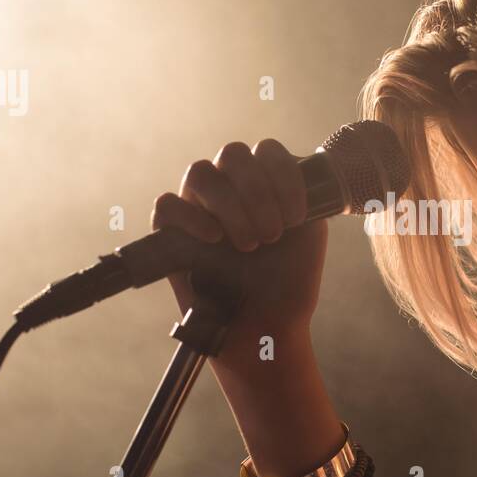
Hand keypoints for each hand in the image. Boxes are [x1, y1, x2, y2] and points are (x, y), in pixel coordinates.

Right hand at [150, 139, 327, 366]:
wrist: (265, 325)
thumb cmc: (287, 281)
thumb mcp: (309, 232)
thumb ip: (305, 193)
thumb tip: (293, 170)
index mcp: (263, 183)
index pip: (266, 150)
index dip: (283, 176)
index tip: (296, 217)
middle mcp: (229, 188)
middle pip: (232, 153)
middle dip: (258, 192)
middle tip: (272, 234)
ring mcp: (197, 207)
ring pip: (199, 172)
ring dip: (229, 205)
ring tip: (249, 244)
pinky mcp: (169, 233)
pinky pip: (167, 204)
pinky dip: (191, 217)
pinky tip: (214, 239)